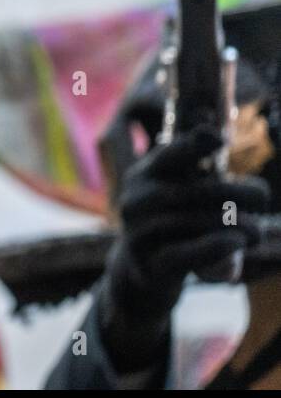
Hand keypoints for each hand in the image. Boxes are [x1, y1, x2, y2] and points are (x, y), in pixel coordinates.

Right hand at [98, 125, 269, 373]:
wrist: (144, 267)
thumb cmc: (175, 220)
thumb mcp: (180, 188)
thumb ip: (200, 166)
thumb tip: (219, 130)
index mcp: (145, 175)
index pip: (168, 155)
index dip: (193, 145)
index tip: (221, 140)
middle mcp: (135, 200)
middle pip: (189, 192)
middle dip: (233, 192)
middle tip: (262, 195)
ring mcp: (137, 232)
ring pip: (188, 222)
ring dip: (229, 223)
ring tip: (257, 228)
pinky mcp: (145, 264)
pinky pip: (182, 254)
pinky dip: (212, 246)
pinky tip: (236, 242)